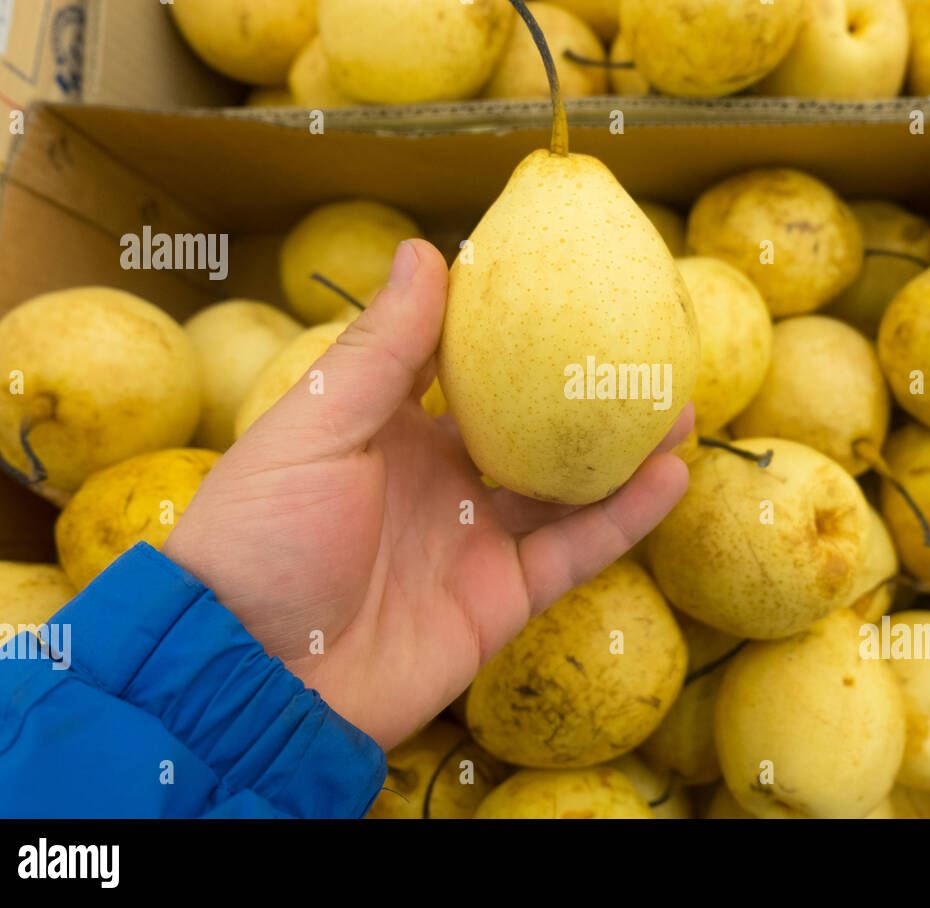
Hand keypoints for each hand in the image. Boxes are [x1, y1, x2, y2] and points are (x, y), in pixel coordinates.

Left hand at [164, 240, 691, 750]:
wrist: (253, 678)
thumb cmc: (263, 538)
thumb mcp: (314, 429)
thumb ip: (380, 351)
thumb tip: (425, 251)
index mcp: (385, 430)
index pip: (455, 363)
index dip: (502, 324)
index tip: (556, 277)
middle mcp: (438, 480)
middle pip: (525, 424)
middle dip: (577, 389)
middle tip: (638, 343)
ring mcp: (474, 540)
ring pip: (564, 486)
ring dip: (619, 449)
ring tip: (676, 402)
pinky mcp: (502, 600)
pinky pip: (576, 552)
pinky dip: (625, 517)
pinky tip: (670, 475)